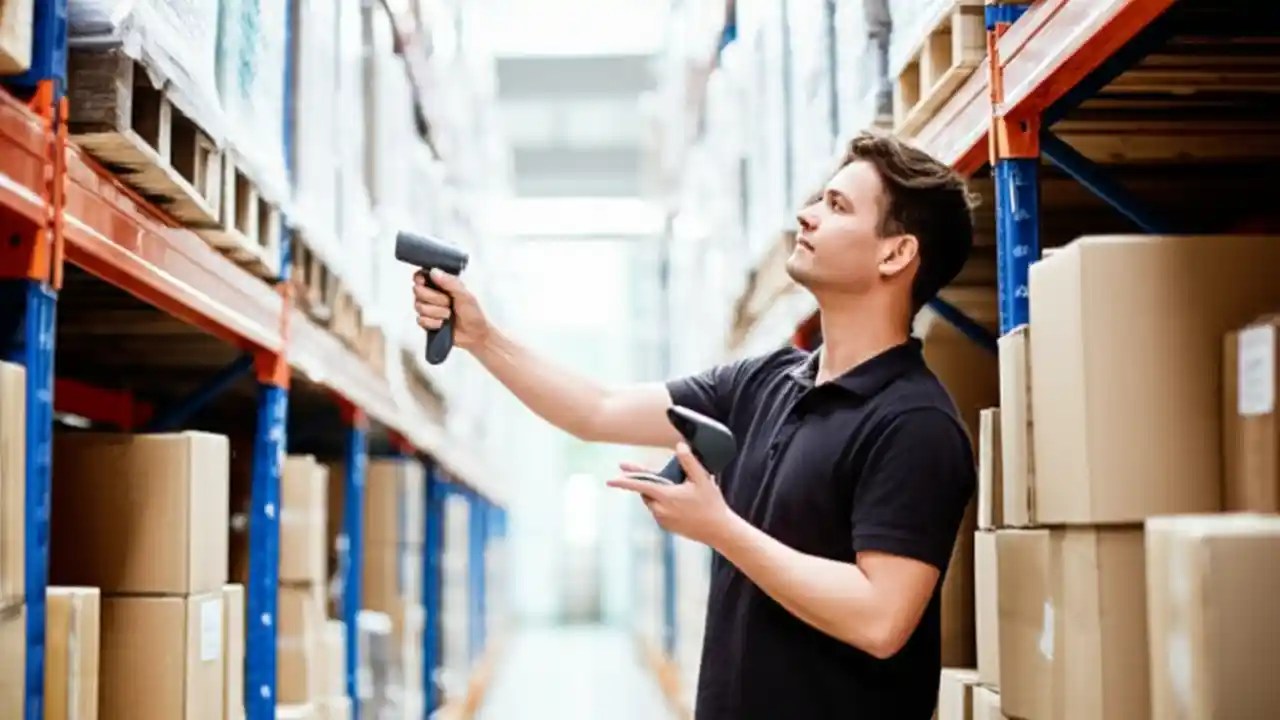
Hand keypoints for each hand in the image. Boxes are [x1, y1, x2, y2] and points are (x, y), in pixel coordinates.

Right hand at [413, 268, 490, 349]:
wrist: (474, 335)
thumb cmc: (473, 313)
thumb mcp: (465, 295)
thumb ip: (450, 282)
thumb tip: (433, 271)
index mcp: (440, 284)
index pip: (420, 276)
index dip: (420, 279)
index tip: (425, 283)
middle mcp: (431, 294)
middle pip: (417, 291)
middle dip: (435, 299)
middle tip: (449, 303)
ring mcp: (427, 309)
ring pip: (419, 307)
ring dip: (437, 312)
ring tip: (449, 315)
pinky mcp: (426, 322)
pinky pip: (421, 320)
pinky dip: (434, 323)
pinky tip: (443, 324)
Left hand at [607, 443, 734, 547]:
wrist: (718, 530)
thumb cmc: (711, 504)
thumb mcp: (702, 479)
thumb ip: (689, 462)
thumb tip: (679, 446)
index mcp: (666, 496)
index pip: (640, 485)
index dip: (623, 481)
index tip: (610, 479)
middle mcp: (660, 510)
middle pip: (646, 491)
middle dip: (649, 482)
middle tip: (657, 475)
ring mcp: (662, 520)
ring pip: (652, 502)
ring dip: (657, 493)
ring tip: (679, 490)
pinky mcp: (666, 527)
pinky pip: (658, 511)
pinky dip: (663, 504)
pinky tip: (681, 503)